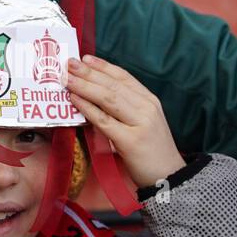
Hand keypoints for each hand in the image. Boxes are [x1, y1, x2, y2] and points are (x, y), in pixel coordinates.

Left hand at [65, 55, 184, 188]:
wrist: (170, 177)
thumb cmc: (152, 152)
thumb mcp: (144, 123)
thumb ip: (127, 109)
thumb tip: (97, 96)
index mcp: (149, 101)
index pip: (124, 77)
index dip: (103, 66)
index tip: (85, 58)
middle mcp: (146, 108)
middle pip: (113, 85)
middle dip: (89, 73)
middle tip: (68, 63)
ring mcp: (140, 123)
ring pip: (108, 98)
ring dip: (85, 86)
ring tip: (67, 78)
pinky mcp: (130, 141)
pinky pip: (104, 120)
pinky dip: (87, 108)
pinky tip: (75, 100)